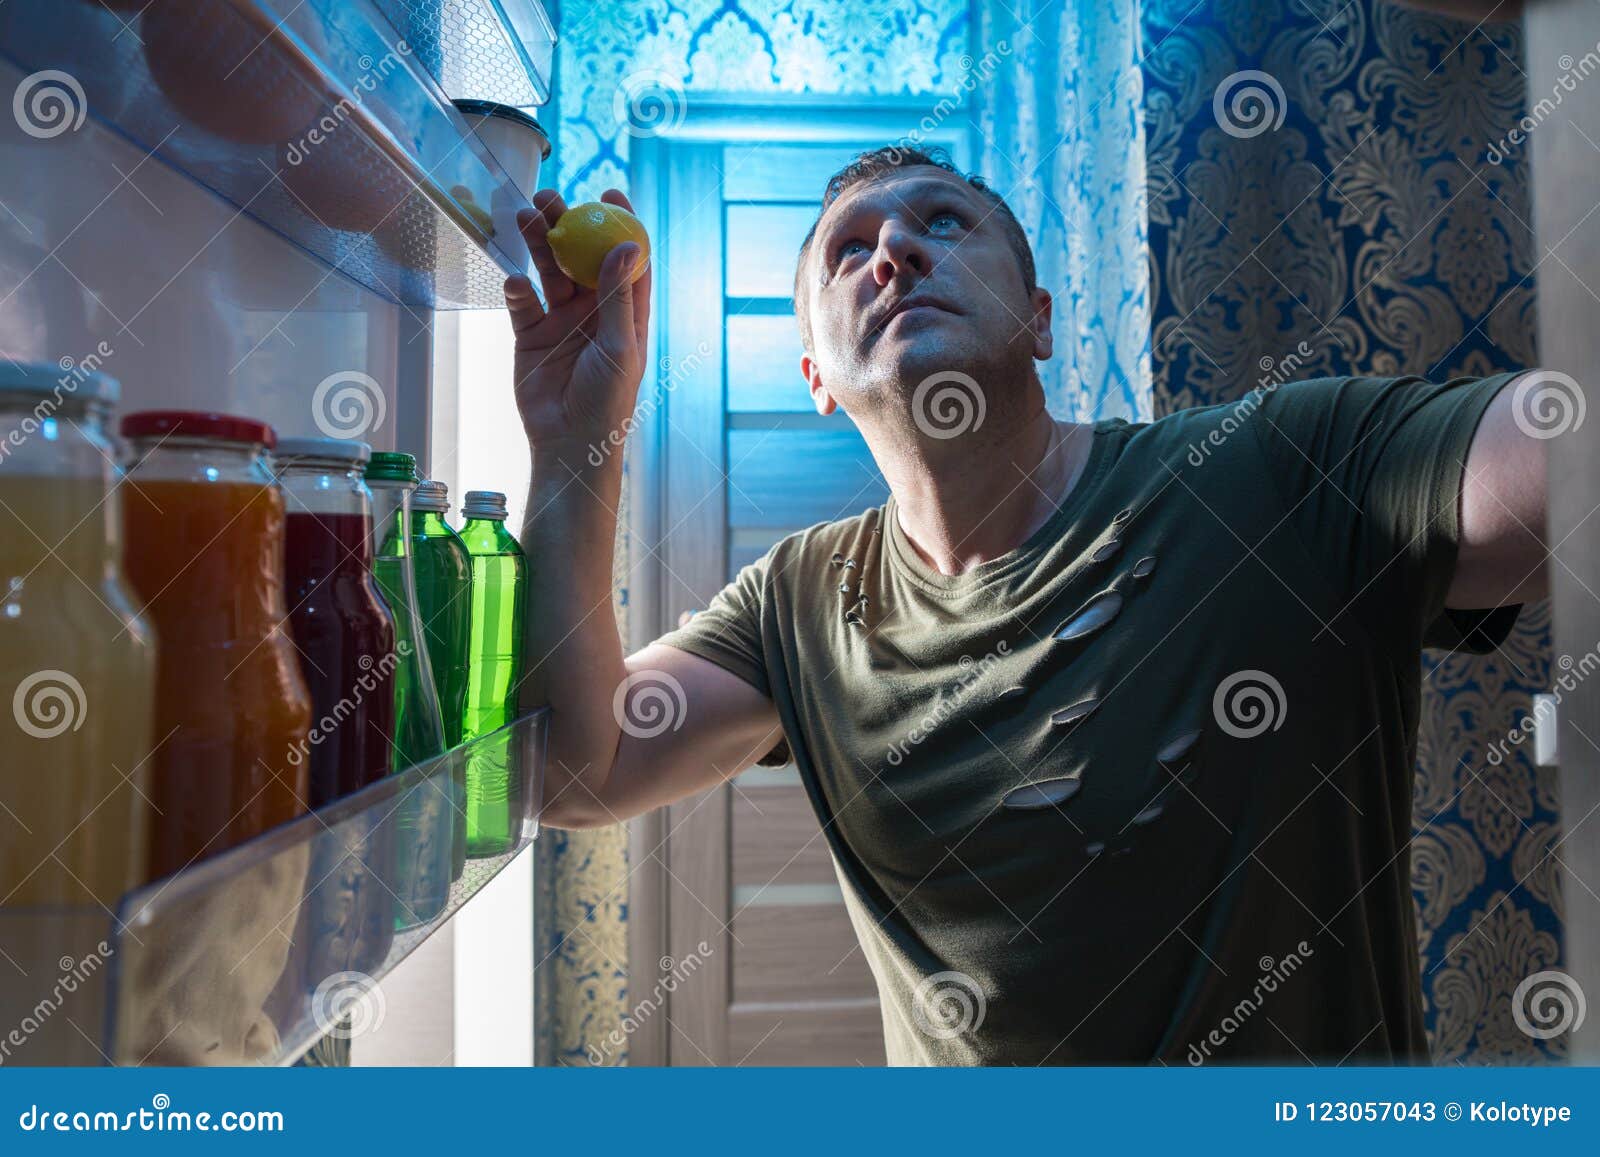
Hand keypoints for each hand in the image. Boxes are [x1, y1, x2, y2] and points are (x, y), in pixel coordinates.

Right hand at [504, 188, 651, 452]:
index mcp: (625, 313)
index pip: (626, 259)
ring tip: (525, 216)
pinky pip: (522, 304)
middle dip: (567, 224)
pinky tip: (515, 281)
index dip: (620, 224)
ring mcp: (561, 322)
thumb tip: (626, 246)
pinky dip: (517, 290)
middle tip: (551, 195)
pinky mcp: (531, 336)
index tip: (609, 192)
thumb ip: (617, 297)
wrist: (568, 443)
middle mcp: (594, 311)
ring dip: (538, 244)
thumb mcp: (618, 346)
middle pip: (581, 256)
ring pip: (548, 271)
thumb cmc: (607, 402)